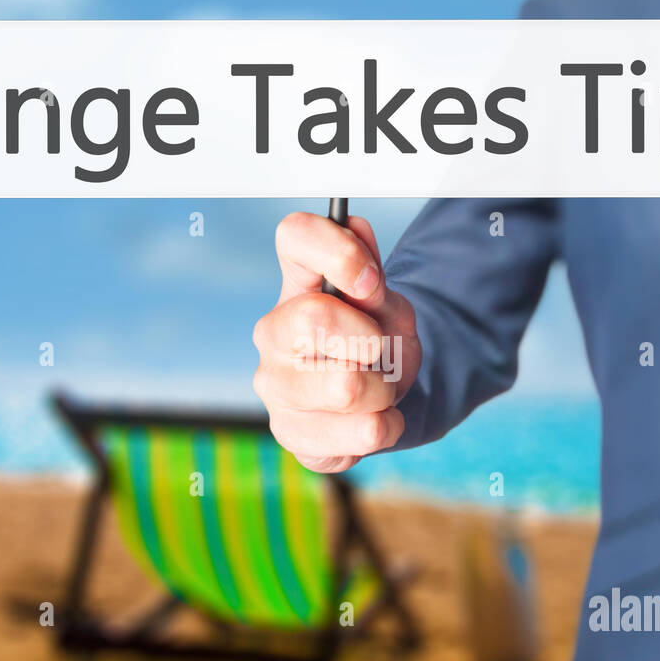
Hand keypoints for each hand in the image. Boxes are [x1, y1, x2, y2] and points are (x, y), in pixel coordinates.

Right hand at [252, 211, 420, 472]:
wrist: (379, 401)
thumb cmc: (374, 343)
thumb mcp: (386, 304)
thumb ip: (372, 273)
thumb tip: (355, 227)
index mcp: (295, 286)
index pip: (295, 236)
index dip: (339, 253)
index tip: (371, 284)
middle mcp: (272, 332)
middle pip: (314, 317)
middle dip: (370, 339)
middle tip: (378, 351)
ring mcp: (273, 385)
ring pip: (346, 386)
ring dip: (384, 389)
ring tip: (378, 389)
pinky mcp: (290, 433)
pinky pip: (361, 432)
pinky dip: (387, 425)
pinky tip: (373, 418)